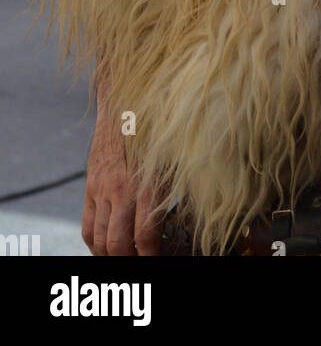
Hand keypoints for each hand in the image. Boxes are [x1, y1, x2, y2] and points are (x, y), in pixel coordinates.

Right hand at [82, 103, 163, 255]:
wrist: (125, 101)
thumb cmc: (159, 128)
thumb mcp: (175, 156)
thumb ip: (177, 186)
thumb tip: (191, 213)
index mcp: (147, 184)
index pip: (145, 237)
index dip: (152, 258)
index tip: (159, 261)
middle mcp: (122, 190)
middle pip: (118, 245)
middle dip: (129, 261)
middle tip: (141, 262)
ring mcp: (102, 189)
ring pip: (98, 240)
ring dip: (110, 256)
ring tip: (124, 258)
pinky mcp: (91, 185)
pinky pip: (87, 225)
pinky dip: (94, 243)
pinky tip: (105, 247)